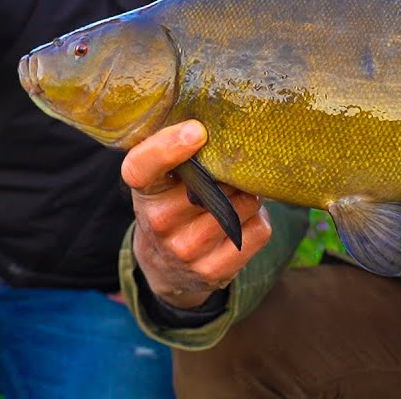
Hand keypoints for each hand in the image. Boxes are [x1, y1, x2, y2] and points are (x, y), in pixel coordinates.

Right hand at [121, 121, 271, 308]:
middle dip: (231, 171)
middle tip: (230, 170)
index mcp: (144, 191)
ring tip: (236, 196)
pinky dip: (258, 219)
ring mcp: (186, 250)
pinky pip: (258, 230)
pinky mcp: (214, 270)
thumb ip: (180, 153)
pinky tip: (243, 220)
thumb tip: (224, 130)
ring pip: (243, 204)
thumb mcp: (161, 179)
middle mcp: (159, 221)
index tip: (197, 132)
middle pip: (214, 181)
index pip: (142, 167)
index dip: (167, 147)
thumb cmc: (170, 205)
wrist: (165, 266)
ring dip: (249, 195)